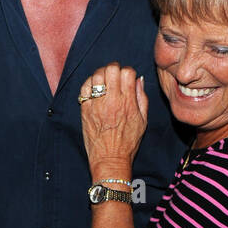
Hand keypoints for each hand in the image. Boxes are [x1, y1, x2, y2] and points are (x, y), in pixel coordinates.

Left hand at [80, 63, 147, 178]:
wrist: (110, 158)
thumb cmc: (128, 142)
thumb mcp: (143, 120)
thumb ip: (141, 97)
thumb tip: (138, 80)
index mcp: (128, 102)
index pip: (127, 72)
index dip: (128, 72)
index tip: (126, 78)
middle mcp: (112, 100)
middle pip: (111, 69)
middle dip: (114, 69)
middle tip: (114, 76)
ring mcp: (97, 104)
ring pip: (96, 75)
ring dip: (101, 75)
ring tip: (103, 81)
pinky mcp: (85, 110)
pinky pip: (84, 88)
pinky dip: (89, 84)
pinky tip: (93, 89)